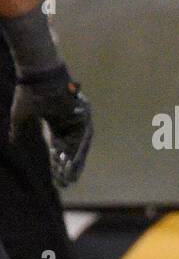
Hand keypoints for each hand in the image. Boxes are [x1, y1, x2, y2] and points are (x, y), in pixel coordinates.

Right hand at [11, 64, 91, 186]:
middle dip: (68, 167)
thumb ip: (19, 131)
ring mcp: (78, 120)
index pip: (59, 149)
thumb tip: (13, 142)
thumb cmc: (28, 92)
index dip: (57, 164)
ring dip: (75, 162)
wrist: (37, 75)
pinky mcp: (84, 116)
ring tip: (71, 177)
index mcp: (56, 124)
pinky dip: (79, 149)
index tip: (57, 180)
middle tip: (67, 183)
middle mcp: (69, 124)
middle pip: (71, 150)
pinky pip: (84, 137)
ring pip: (79, 146)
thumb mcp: (20, 116)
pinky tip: (73, 163)